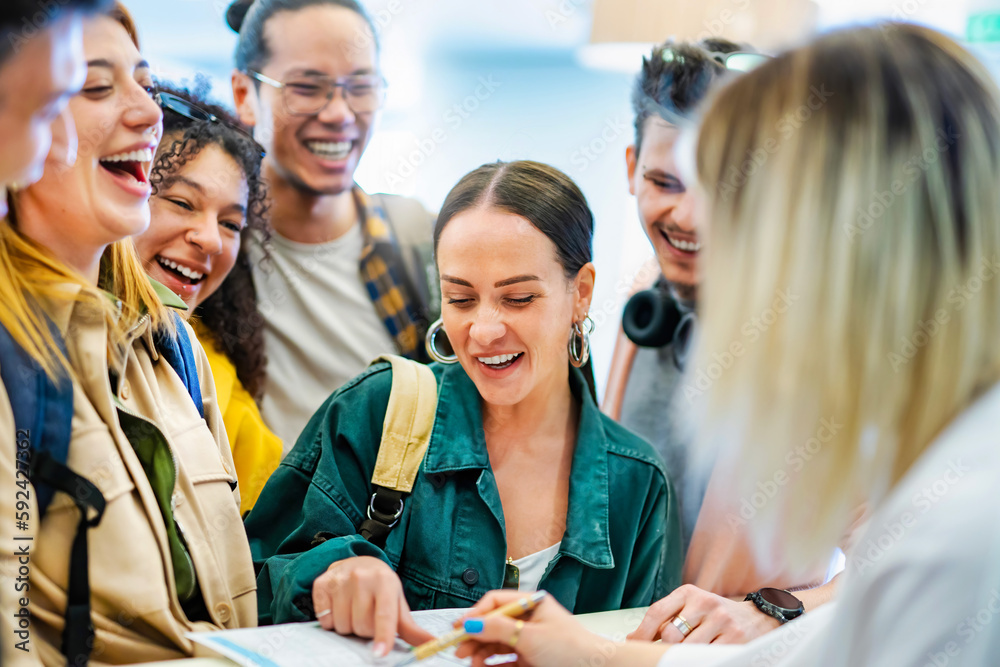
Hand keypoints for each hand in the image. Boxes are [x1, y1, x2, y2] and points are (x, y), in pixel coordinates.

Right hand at [311, 556, 433, 656]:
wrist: (358, 564)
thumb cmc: (380, 589)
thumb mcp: (396, 603)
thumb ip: (412, 628)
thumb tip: (433, 643)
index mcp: (385, 581)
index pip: (384, 614)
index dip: (382, 635)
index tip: (380, 653)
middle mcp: (362, 577)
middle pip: (361, 626)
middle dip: (365, 630)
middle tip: (367, 615)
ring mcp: (340, 578)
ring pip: (342, 625)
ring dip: (348, 626)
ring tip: (353, 610)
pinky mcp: (321, 583)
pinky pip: (324, 619)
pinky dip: (331, 620)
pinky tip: (338, 606)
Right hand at [453, 591, 609, 666]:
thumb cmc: (571, 648)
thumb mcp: (530, 636)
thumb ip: (498, 629)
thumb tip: (471, 623)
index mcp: (531, 603)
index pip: (496, 603)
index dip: (476, 614)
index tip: (459, 627)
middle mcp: (529, 619)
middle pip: (493, 624)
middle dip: (475, 635)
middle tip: (459, 649)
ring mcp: (529, 639)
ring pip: (496, 642)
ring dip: (481, 652)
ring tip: (471, 662)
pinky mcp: (530, 658)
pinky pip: (504, 659)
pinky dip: (492, 663)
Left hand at [628, 584, 779, 644]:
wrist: (757, 618)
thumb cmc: (716, 615)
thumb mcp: (692, 608)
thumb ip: (667, 618)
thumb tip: (636, 638)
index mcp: (689, 592)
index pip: (657, 611)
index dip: (641, 632)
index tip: (632, 644)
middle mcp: (704, 603)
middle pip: (670, 633)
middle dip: (663, 648)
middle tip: (661, 655)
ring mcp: (721, 620)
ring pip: (688, 648)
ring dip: (682, 656)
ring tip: (683, 656)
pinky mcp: (734, 638)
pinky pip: (708, 656)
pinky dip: (699, 660)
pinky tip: (699, 658)